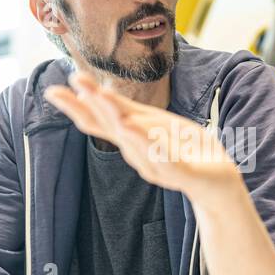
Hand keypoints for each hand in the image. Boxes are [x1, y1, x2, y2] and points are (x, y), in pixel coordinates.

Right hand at [45, 71, 240, 200]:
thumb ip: (132, 113)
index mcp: (133, 137)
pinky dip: (147, 145)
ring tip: (101, 96)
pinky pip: (162, 158)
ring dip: (116, 117)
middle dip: (88, 107)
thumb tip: (100, 92)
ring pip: (132, 140)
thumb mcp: (159, 126)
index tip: (54, 89)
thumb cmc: (188, 151)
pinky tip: (134, 130)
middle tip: (65, 89)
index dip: (78, 104)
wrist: (221, 186)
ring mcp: (158, 164)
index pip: (101, 119)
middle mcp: (138, 152)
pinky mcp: (182, 174)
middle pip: (108, 128)